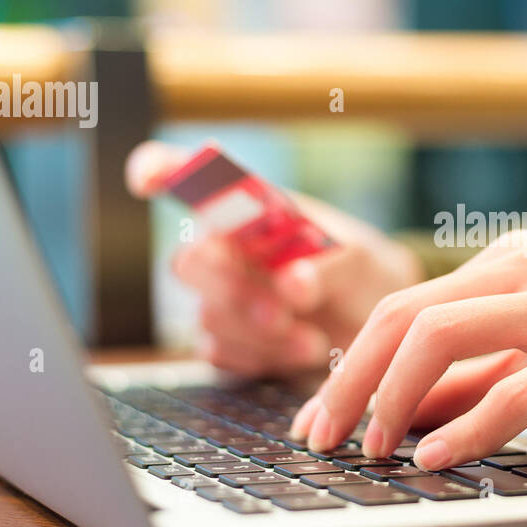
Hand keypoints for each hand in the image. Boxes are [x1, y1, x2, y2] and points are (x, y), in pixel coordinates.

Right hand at [124, 140, 422, 375]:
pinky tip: (302, 349)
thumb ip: (327, 266)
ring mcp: (221, 298)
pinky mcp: (228, 344)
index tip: (149, 177)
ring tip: (313, 338)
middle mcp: (226, 251)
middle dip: (234, 290)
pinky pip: (220, 354)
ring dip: (261, 332)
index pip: (193, 179)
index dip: (162, 170)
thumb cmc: (362, 274)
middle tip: (283, 311)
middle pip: (190, 263)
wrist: (377, 326)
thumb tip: (293, 284)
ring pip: (208, 315)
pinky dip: (263, 356)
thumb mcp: (359, 257)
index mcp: (249, 210)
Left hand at [290, 231, 526, 470]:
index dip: (349, 367)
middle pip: (406, 316)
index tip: (317, 419)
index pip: (402, 308)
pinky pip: (517, 388)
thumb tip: (395, 413)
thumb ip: (472, 378)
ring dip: (394, 400)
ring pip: (445, 337)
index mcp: (508, 263)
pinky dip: (468, 426)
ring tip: (373, 451)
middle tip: (322, 440)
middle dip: (350, 382)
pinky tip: (438, 460)